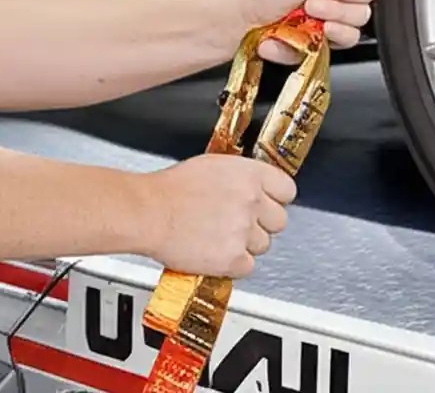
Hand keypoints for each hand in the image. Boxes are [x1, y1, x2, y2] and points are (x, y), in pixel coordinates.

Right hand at [138, 155, 296, 278]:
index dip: (275, 200)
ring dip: (245, 245)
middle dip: (261, 224)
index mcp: (251, 175)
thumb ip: (240, 177)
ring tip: (219, 238)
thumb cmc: (169, 189)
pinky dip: (233, 265)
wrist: (147, 212)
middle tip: (238, 224)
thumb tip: (253, 186)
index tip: (268, 205)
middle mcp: (253, 201)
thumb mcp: (213, 167)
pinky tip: (215, 253)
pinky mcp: (234, 258)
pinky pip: (247, 266)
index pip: (287, 190)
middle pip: (279, 221)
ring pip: (263, 245)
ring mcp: (245, 231)